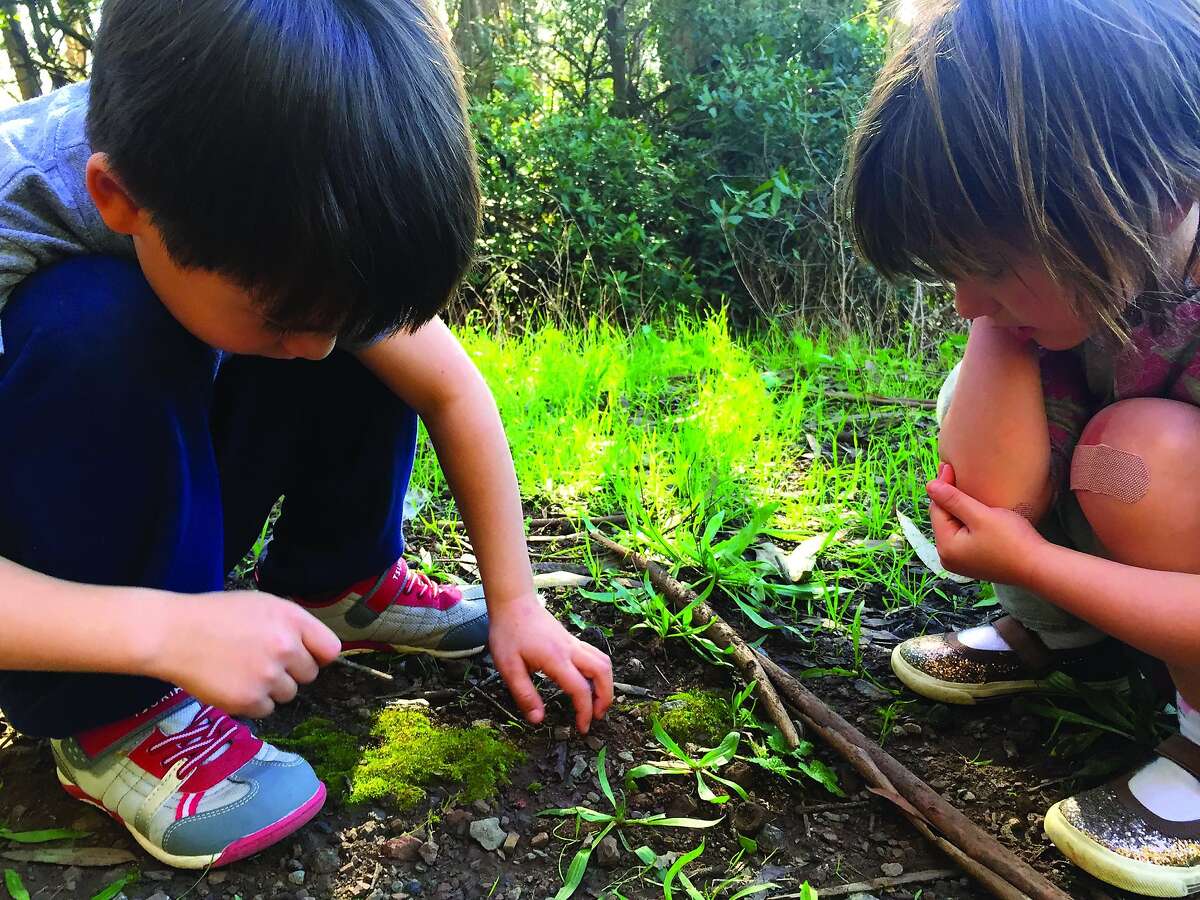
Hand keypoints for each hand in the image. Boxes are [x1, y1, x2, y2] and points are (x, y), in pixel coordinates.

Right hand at [146, 590, 340, 717]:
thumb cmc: (216, 615)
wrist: (172, 634)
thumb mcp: (262, 605)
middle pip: (309, 674)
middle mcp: (286, 647)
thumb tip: (313, 649)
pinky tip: (232, 684)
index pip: (330, 649)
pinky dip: (252, 702)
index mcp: (292, 619)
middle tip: (261, 662)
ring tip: (242, 671)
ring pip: (288, 694)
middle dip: (291, 671)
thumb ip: (291, 625)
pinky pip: (266, 709)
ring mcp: (268, 675)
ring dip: (271, 688)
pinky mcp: (249, 699)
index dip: (317, 655)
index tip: (304, 657)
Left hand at [488, 594, 612, 733]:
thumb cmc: (508, 634)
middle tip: (597, 716)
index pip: (580, 689)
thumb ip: (524, 695)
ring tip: (597, 702)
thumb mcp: (508, 668)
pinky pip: (595, 655)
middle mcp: (570, 649)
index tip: (582, 728)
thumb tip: (538, 720)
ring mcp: (573, 642)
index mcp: (555, 659)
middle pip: (602, 672)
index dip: (585, 712)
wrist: (513, 603)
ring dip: (606, 683)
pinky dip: (599, 671)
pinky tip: (589, 681)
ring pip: (603, 661)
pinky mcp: (572, 639)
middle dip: (606, 697)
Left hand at [927, 463, 1047, 585]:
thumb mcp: (980, 516)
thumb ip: (954, 500)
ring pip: (954, 526)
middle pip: (943, 519)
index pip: (936, 510)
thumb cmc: (1012, 540)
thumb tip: (929, 486)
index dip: (942, 486)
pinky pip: (964, 535)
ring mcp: (961, 562)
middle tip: (954, 472)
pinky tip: (975, 509)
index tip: (948, 466)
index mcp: (946, 548)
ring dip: (959, 508)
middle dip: (949, 497)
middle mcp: (948, 558)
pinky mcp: (975, 561)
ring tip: (964, 487)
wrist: (1039, 566)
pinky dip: (967, 521)